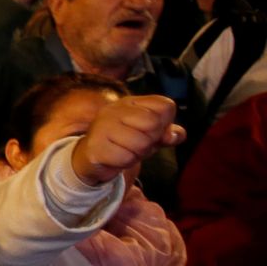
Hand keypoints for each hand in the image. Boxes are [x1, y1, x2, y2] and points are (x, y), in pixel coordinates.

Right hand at [70, 95, 184, 186]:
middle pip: (154, 123)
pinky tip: (115, 158)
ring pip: (141, 143)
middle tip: (137, 144)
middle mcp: (114, 110)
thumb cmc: (123, 143)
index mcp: (130, 103)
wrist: (90, 158)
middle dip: (151, 140)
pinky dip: (126, 162)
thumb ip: (167, 133)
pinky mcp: (95, 146)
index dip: (165, 124)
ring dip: (138, 154)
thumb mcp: (149, 135)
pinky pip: (126, 158)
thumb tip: (176, 136)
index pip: (165, 106)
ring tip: (126, 151)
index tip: (150, 131)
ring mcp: (102, 126)